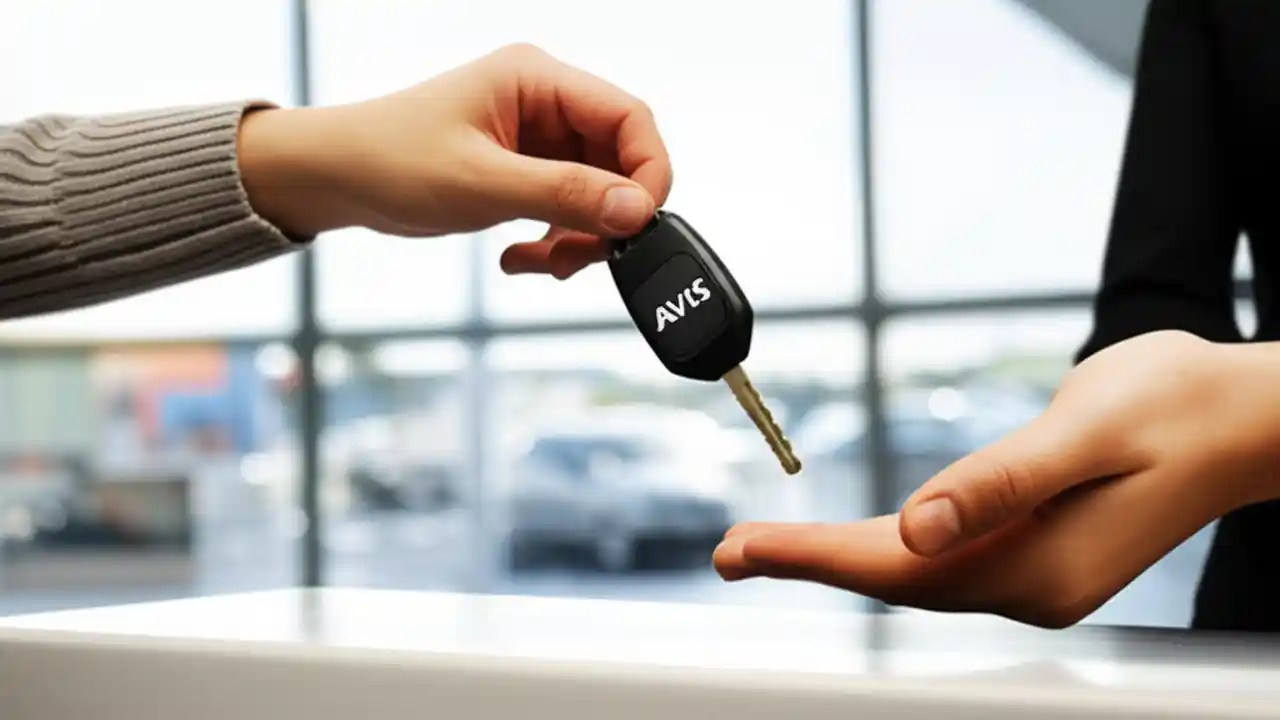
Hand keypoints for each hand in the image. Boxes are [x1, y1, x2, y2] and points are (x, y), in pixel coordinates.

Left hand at [237, 44, 671, 278]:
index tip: (636, 227)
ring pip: (596, 194)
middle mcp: (544, 103)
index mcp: (537, 78)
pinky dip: (556, 240)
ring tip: (541, 261)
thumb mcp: (482, 183)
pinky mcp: (524, 171)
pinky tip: (520, 256)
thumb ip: (565, 194)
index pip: (630, 118)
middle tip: (576, 258)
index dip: (647, 175)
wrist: (334, 179)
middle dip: (606, 218)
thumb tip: (637, 211)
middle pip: (619, 162)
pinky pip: (567, 209)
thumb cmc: (389, 160)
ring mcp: (536, 139)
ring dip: (579, 237)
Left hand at [715, 331, 1279, 626]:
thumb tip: (913, 530)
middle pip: (898, 580)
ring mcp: (1040, 574)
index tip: (742, 549)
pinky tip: (857, 545)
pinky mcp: (1042, 551)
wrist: (1245, 413)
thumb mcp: (1085, 430)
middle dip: (811, 563)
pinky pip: (947, 559)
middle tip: (731, 552)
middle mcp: (1036, 587)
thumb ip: (998, 483)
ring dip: (843, 560)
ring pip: (918, 574)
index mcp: (1041, 564)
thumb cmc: (1176, 405)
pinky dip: (890, 551)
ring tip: (771, 549)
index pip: (898, 568)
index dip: (813, 558)